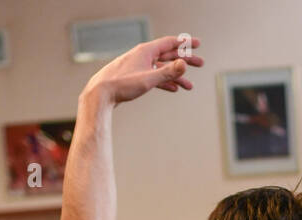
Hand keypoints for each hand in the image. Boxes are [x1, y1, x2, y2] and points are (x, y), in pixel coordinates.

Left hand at [82, 34, 202, 105]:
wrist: (100, 93)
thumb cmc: (122, 84)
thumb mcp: (148, 79)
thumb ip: (168, 72)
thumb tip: (184, 64)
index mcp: (146, 51)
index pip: (170, 43)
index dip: (185, 43)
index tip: (198, 44)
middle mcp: (143, 56)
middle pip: (169, 55)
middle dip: (185, 61)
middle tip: (200, 63)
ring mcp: (139, 66)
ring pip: (162, 69)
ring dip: (177, 76)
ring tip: (189, 86)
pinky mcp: (135, 77)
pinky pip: (155, 77)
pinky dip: (165, 82)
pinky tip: (173, 89)